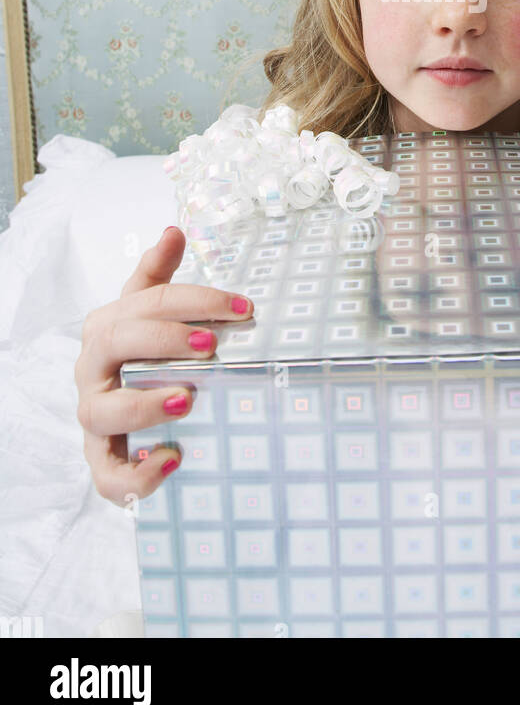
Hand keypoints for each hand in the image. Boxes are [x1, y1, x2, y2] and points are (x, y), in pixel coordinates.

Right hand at [74, 226, 253, 506]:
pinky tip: (173, 460)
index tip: (243, 307)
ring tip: (189, 398)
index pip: (145, 301)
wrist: (121, 419)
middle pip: (115, 343)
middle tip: (212, 344)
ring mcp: (94, 417)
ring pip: (100, 411)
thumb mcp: (147, 314)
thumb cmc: (140, 357)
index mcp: (106, 328)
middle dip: (163, 338)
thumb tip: (173, 229)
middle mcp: (91, 370)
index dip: (196, 300)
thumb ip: (156, 275)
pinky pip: (108, 475)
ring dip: (144, 403)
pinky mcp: (102, 461)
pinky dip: (137, 473)